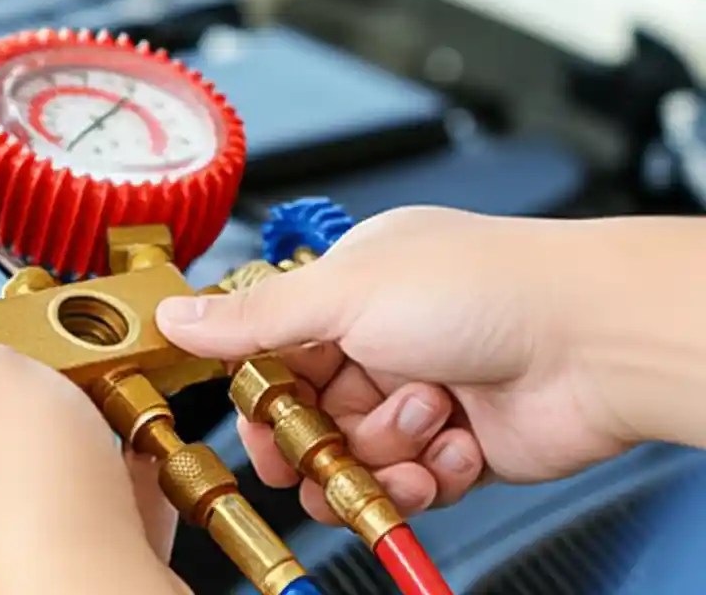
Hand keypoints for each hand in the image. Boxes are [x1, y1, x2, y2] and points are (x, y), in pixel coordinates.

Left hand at [0, 283, 184, 594]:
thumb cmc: (32, 498)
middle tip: (70, 368)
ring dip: (81, 435)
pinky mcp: (44, 562)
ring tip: (114, 414)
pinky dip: (111, 483)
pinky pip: (81, 506)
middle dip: (37, 389)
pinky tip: (138, 466)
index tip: (5, 333)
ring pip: (39, 465)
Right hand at [156, 206, 655, 525]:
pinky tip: (454, 442)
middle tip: (327, 440)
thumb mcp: (344, 292)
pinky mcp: (455, 445)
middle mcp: (380, 339)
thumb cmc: (488, 287)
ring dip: (383, 453)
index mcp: (348, 288)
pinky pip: (408, 483)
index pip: (272, 353)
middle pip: (309, 416)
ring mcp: (418, 393)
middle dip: (321, 437)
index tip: (263, 417)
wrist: (595, 341)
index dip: (263, 395)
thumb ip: (252, 317)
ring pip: (356, 457)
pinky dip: (427, 473)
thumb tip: (176, 315)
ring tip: (422, 422)